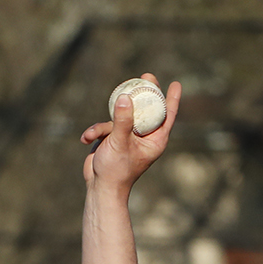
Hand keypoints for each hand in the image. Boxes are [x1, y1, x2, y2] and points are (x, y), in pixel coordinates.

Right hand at [80, 74, 181, 189]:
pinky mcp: (113, 139)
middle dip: (143, 94)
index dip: (172, 99)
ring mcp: (128, 137)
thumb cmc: (116, 170)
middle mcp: (144, 137)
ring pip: (120, 117)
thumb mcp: (120, 142)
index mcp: (155, 140)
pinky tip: (86, 139)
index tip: (176, 84)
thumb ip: (123, 120)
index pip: (167, 116)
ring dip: (105, 125)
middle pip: (146, 109)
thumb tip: (126, 98)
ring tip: (95, 136)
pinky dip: (95, 132)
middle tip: (145, 76)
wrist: (100, 187)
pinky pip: (106, 126)